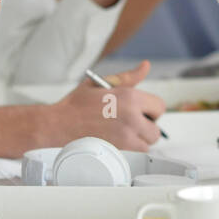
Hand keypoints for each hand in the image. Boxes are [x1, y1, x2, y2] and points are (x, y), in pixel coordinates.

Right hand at [41, 60, 166, 150]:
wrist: (59, 123)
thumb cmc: (78, 104)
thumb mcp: (103, 83)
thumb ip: (128, 77)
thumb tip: (145, 66)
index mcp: (130, 97)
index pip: (159, 106)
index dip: (151, 110)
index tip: (142, 112)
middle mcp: (132, 116)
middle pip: (156, 129)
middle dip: (147, 127)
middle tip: (133, 124)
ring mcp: (126, 135)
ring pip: (148, 143)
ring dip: (140, 140)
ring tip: (125, 133)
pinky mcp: (119, 149)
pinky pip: (137, 152)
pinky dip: (132, 149)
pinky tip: (119, 140)